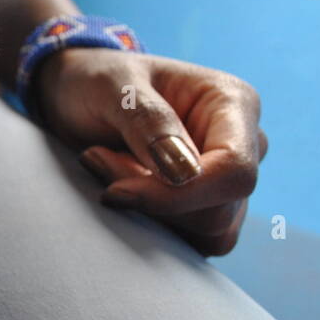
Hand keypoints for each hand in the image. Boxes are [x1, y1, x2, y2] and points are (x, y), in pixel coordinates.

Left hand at [35, 48, 266, 255]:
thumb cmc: (96, 78)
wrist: (76, 92)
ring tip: (105, 166)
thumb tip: (185, 173)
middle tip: (96, 159)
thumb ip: (147, 121)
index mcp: (233, 103)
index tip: (119, 189)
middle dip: (151, 198)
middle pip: (220, 210)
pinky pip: (190, 241)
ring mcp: (225, 179)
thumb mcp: (111, 86)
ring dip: (147, 213)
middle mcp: (243, 143)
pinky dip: (150, 225)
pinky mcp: (204, 206)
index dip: (182, 194)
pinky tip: (121, 188)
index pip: (235, 171)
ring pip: (207, 232)